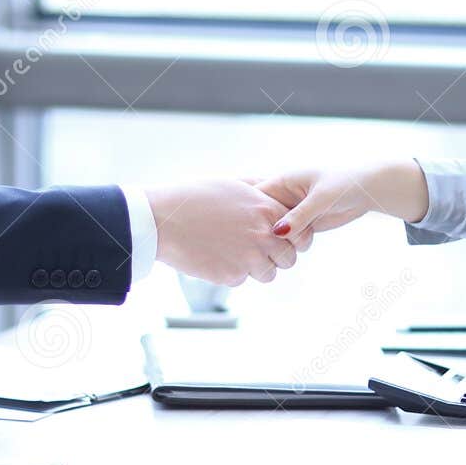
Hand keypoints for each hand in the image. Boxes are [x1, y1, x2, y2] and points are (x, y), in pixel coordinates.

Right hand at [146, 179, 311, 285]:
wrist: (163, 221)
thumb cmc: (194, 198)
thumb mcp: (232, 185)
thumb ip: (260, 190)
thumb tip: (276, 193)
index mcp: (267, 210)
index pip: (302, 233)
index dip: (294, 239)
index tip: (283, 239)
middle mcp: (263, 236)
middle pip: (289, 258)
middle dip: (276, 256)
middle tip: (257, 249)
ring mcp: (249, 258)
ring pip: (268, 273)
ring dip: (256, 267)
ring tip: (234, 251)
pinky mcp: (231, 276)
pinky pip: (242, 279)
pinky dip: (232, 272)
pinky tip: (215, 256)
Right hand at [257, 161, 428, 240]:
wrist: (367, 190)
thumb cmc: (344, 184)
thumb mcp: (321, 199)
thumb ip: (300, 216)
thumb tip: (278, 233)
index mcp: (281, 182)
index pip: (253, 196)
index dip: (244, 211)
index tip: (242, 230)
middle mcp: (282, 197)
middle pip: (259, 217)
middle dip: (258, 231)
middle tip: (258, 247)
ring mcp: (291, 212)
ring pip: (273, 230)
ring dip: (275, 241)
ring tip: (277, 251)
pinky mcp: (301, 224)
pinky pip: (288, 238)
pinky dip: (287, 246)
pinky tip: (288, 253)